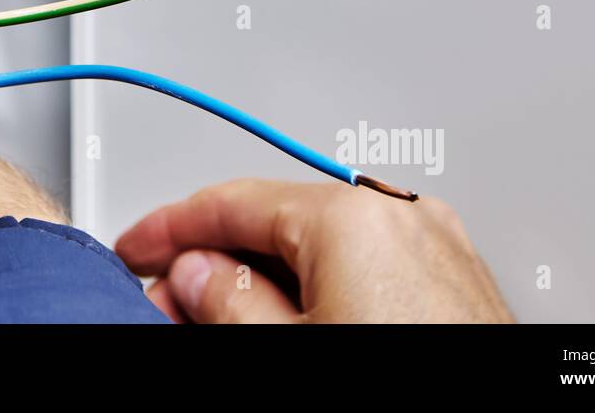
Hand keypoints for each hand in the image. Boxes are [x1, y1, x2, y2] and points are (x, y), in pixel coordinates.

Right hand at [115, 178, 512, 322]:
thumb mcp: (289, 352)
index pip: (232, 200)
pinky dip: (318, 290)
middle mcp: (403, 220)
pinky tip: (292, 325)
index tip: (139, 248)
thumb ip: (229, 304)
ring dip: (265, 280)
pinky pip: (365, 269)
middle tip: (172, 302)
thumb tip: (197, 274)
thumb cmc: (412, 395)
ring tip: (228, 323)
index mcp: (354, 220)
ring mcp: (437, 249)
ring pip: (321, 247)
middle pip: (278, 220)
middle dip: (217, 261)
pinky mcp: (455, 284)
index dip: (170, 226)